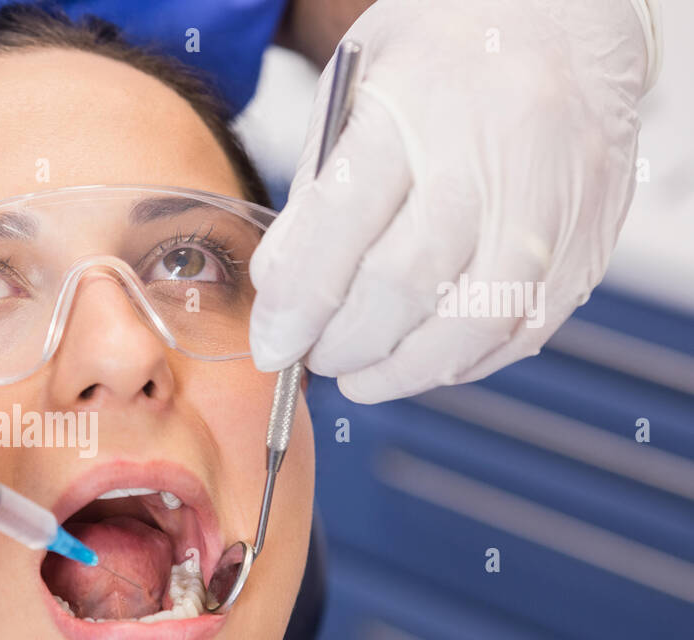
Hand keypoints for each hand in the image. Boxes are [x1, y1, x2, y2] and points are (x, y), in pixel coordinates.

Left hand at [249, 0, 660, 401]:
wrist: (571, 8)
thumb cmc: (447, 46)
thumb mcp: (357, 87)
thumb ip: (319, 191)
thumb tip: (281, 290)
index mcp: (423, 101)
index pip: (342, 226)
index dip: (298, 305)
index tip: (273, 345)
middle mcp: (498, 150)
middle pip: (405, 283)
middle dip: (346, 343)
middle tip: (316, 357)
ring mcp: (557, 196)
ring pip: (473, 322)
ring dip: (404, 369)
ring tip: (363, 375)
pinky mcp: (594, 234)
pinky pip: (526, 327)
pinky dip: (466, 361)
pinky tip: (425, 360)